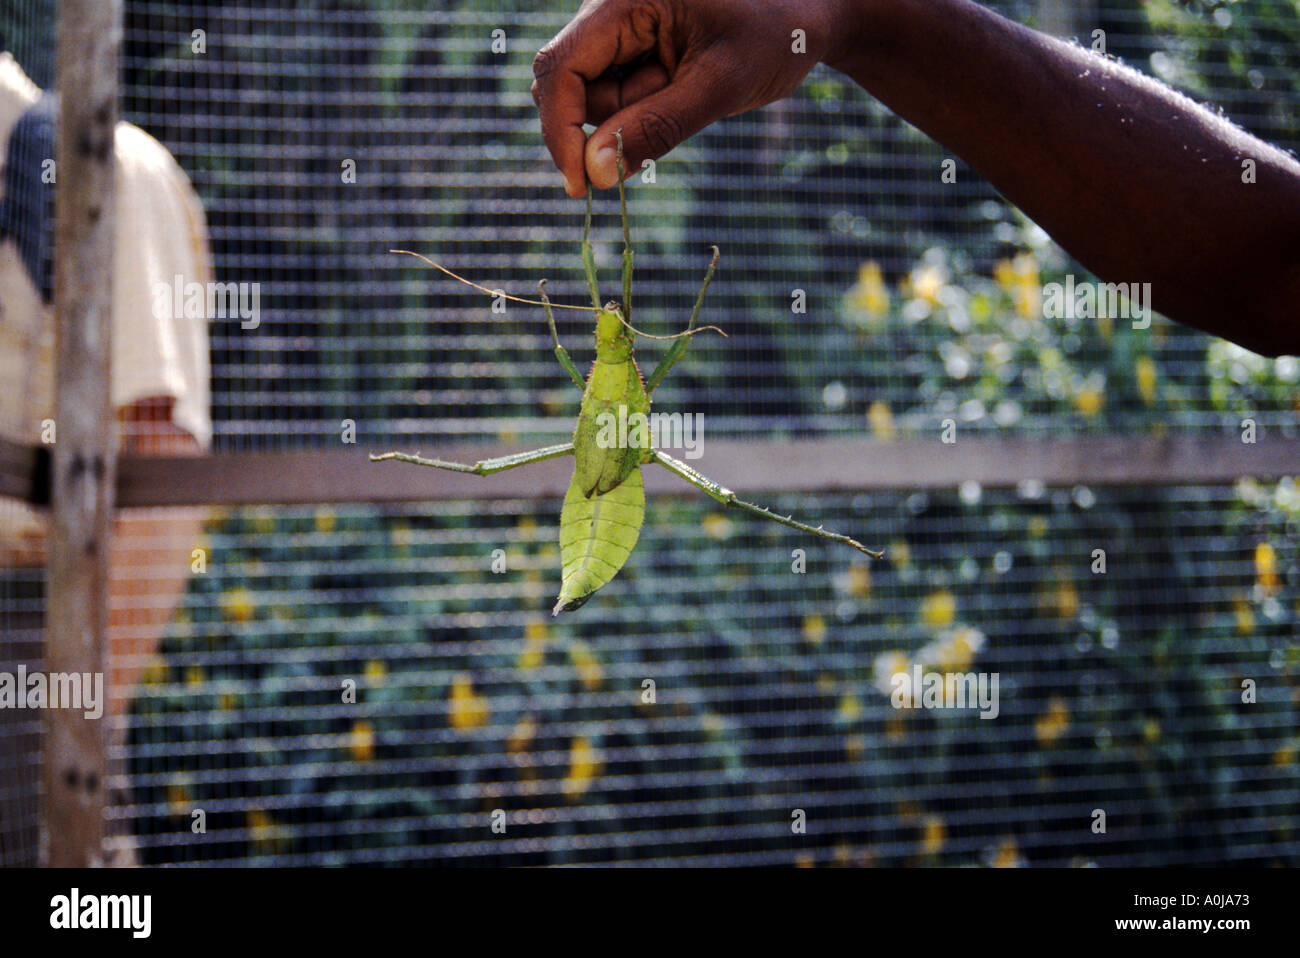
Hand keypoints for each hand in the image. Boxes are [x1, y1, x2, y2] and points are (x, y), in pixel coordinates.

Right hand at [532, 0, 854, 195]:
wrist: (808, 16)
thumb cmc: (775, 36)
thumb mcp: (721, 85)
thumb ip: (657, 127)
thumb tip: (594, 173)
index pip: (561, 67)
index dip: (561, 129)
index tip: (580, 185)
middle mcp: (609, 6)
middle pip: (571, 86)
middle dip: (616, 116)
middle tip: (681, 102)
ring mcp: (617, 27)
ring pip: (595, 98)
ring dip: (638, 112)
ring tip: (692, 84)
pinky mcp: (629, 48)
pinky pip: (617, 97)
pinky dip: (647, 107)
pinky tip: (684, 84)